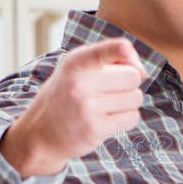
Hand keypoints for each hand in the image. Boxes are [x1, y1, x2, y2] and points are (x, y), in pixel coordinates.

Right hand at [0, 38, 147, 176]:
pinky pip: (132, 118)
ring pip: (135, 98)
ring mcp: (87, 107)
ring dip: (128, 104)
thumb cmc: (66, 97)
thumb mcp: (77, 69)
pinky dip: (126, 119)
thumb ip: (110, 60)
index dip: (126, 52)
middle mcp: (80, 83)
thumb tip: (143, 72)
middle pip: (133, 76)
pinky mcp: (95, 129)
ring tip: (106, 107)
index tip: (129, 57)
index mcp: (75, 62)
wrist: (39, 135)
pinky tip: (107, 120)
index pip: (112, 48)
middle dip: (129, 84)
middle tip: (110, 92)